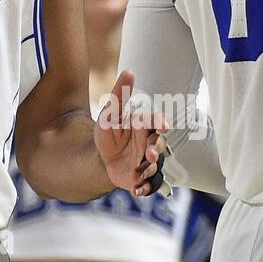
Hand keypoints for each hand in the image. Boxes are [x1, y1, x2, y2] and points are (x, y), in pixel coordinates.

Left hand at [94, 70, 168, 196]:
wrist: (100, 157)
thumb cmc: (109, 132)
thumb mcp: (110, 113)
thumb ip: (120, 94)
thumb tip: (129, 71)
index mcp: (144, 126)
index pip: (156, 122)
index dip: (161, 122)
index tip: (162, 124)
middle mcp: (149, 143)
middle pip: (159, 146)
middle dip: (156, 150)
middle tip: (148, 154)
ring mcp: (148, 162)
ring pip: (156, 167)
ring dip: (150, 171)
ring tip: (138, 173)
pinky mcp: (143, 178)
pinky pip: (151, 185)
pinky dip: (145, 188)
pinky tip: (135, 190)